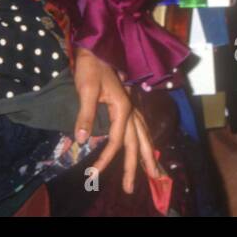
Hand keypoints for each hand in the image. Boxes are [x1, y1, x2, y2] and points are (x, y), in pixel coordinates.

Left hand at [73, 47, 160, 193]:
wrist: (96, 48)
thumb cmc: (91, 66)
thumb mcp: (86, 89)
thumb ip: (86, 114)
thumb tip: (83, 140)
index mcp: (123, 108)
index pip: (115, 141)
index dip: (105, 159)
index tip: (92, 174)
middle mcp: (131, 109)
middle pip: (137, 143)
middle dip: (136, 166)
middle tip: (131, 188)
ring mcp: (132, 106)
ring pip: (144, 135)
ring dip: (147, 155)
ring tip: (152, 173)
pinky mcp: (128, 104)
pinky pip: (140, 127)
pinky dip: (144, 140)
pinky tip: (145, 146)